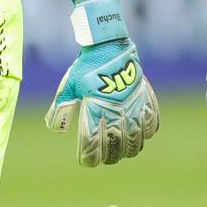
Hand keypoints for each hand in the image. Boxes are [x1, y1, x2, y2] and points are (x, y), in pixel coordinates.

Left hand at [45, 0, 159, 165]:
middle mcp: (116, 112)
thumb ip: (62, 107)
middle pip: (117, 148)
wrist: (108, 45)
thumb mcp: (69, 85)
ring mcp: (133, 106)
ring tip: (124, 150)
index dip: (89, 158)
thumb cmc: (86, 66)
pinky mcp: (145, 98)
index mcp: (95, 110)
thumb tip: (54, 127)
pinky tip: (141, 133)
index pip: (92, 145)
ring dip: (130, 149)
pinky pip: (152, 123)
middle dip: (110, 157)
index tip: (87, 161)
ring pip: (137, 140)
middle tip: (105, 158)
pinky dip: (147, 132)